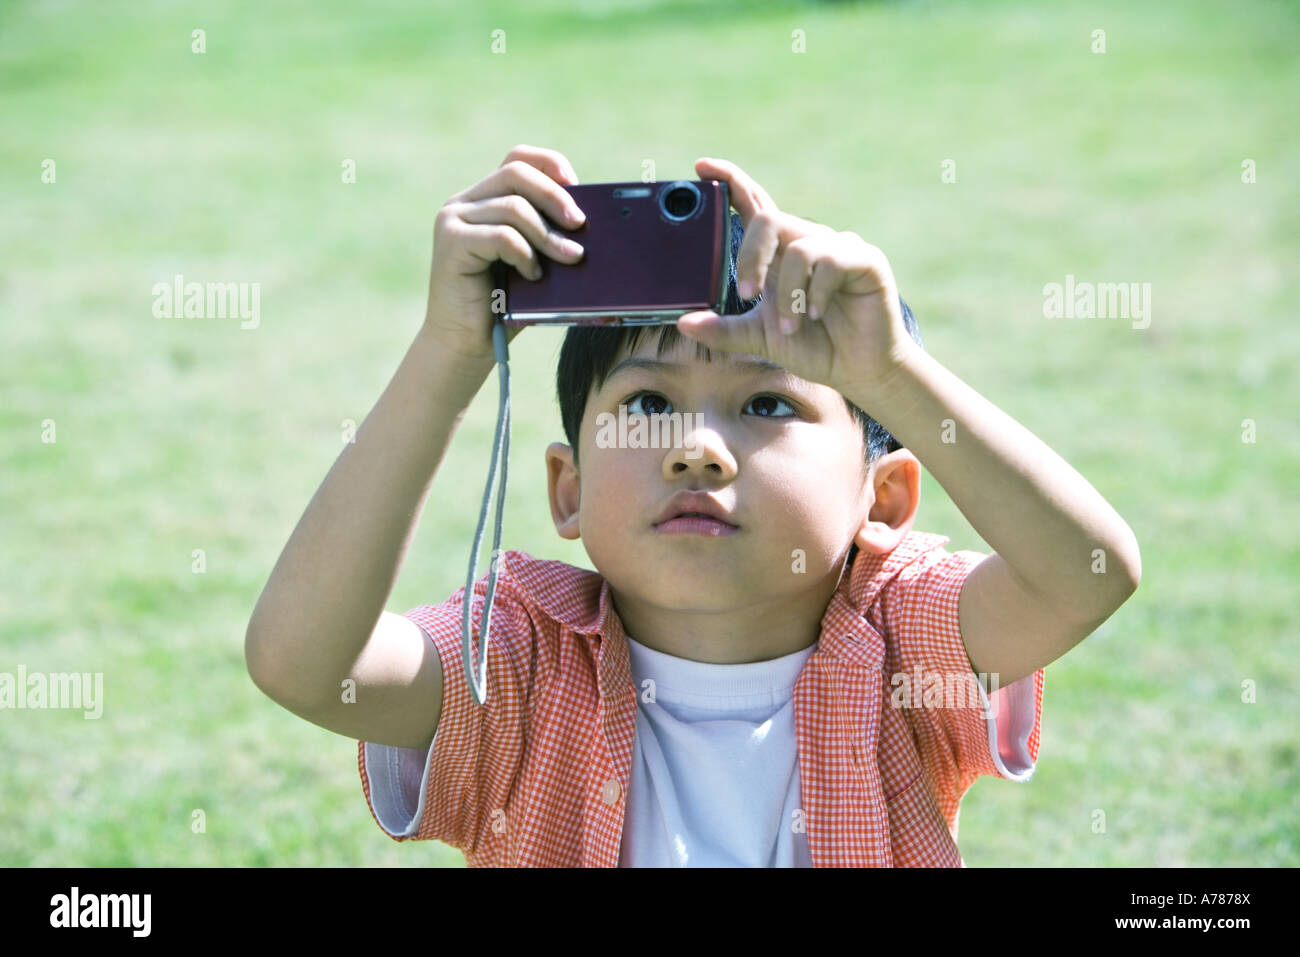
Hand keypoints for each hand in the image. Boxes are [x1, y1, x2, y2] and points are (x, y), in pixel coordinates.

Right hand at [423, 144, 587, 364]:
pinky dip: (525, 254)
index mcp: (483, 199)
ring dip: (548, 235)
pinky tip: (533, 275)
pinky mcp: (451, 243)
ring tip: (568, 259)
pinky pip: (502, 236)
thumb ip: (546, 234)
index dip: (549, 164)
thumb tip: (587, 222)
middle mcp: (463, 203)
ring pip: (513, 207)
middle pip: (516, 174)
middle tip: (580, 224)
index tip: (576, 185)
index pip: (517, 159)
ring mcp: (453, 220)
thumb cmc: (504, 306)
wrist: (466, 345)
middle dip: (555, 197)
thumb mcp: (532, 261)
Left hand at [677, 157, 917, 398]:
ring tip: (793, 325)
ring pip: (799, 248)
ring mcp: (839, 248)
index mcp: (780, 253)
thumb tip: (684, 322)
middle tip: (748, 294)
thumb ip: (723, 330)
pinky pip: (831, 262)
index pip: (753, 205)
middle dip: (751, 256)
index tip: (701, 166)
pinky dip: (816, 293)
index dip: (730, 181)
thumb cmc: (812, 346)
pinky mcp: (866, 260)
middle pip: (769, 219)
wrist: (858, 371)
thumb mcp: (758, 338)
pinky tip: (817, 315)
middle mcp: (807, 242)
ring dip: (789, 293)